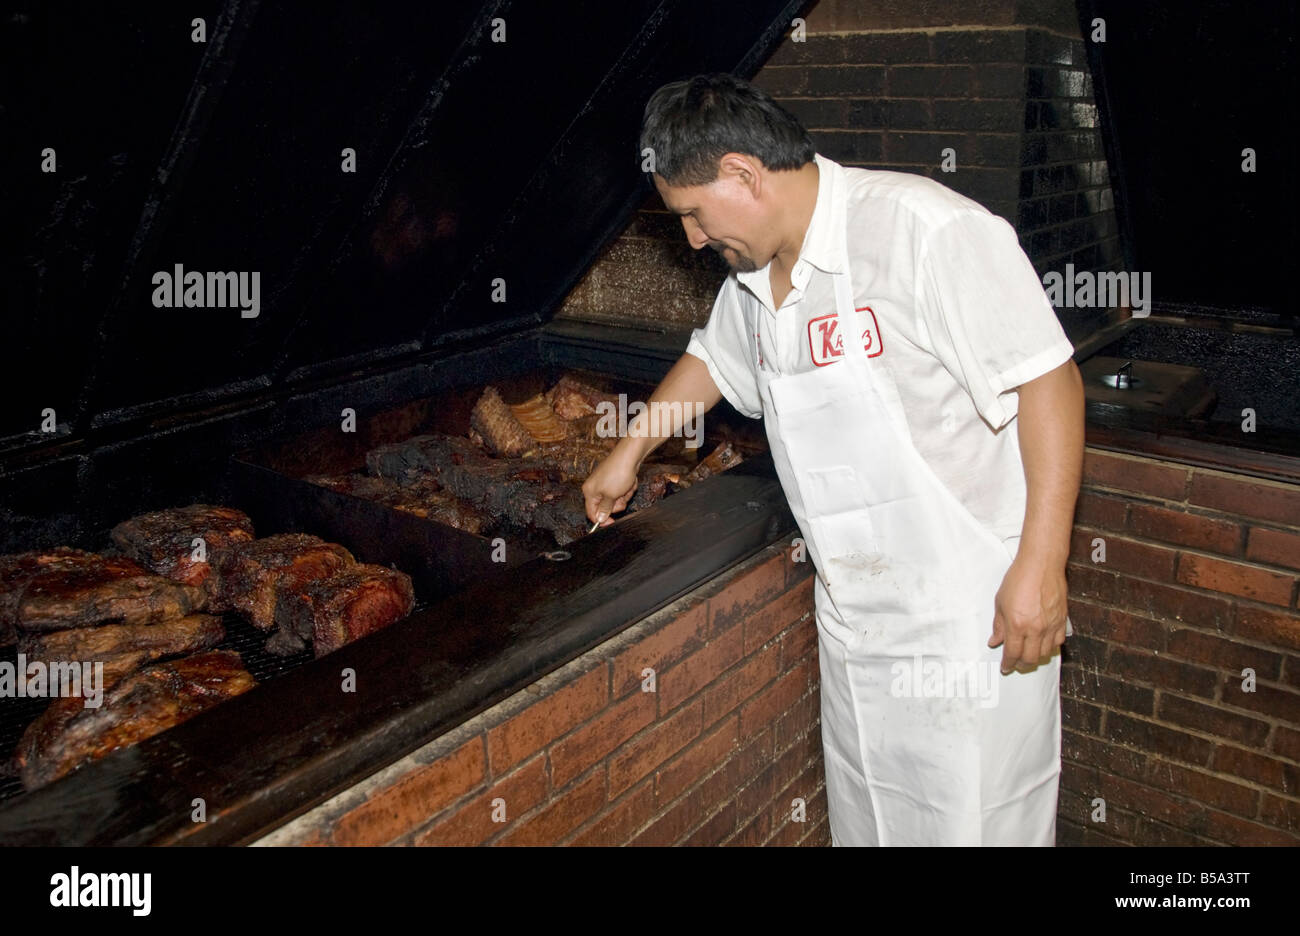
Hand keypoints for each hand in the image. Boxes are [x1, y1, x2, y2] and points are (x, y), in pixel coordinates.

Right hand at [582, 444, 639, 526]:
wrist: (629, 456)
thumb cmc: (618, 473)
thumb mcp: (611, 496)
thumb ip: (605, 509)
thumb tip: (599, 519)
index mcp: (589, 492)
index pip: (592, 512)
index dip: (602, 520)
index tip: (612, 522)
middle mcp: (595, 487)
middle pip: (606, 506)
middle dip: (617, 503)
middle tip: (622, 497)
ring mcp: (605, 482)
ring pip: (616, 499)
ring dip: (624, 495)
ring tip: (626, 486)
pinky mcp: (614, 478)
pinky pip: (622, 490)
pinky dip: (628, 488)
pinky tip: (629, 481)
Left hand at [987, 555, 1067, 673]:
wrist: (1041, 564)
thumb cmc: (1019, 578)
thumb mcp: (1000, 602)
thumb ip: (999, 625)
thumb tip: (995, 641)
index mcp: (1017, 625)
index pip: (1012, 653)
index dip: (1008, 664)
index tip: (1006, 667)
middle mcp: (1035, 628)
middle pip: (1030, 659)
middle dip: (1022, 665)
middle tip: (1016, 664)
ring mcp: (1051, 625)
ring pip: (1045, 653)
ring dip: (1036, 658)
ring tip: (1029, 655)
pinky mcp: (1062, 620)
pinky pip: (1058, 642)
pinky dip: (1051, 647)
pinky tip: (1044, 645)